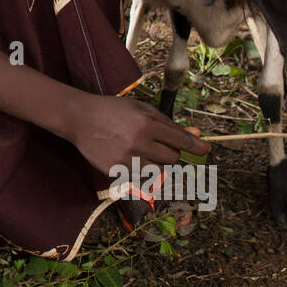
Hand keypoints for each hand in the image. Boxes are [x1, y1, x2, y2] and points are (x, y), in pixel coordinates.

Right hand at [65, 92, 209, 183]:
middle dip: (171, 153)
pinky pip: (140, 176)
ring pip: (158, 171)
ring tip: (143, 150)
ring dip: (157, 163)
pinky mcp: (116, 171)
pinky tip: (128, 155)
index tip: (206, 150)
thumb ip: (168, 123)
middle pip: (172, 158)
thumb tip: (195, 134)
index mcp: (147, 124)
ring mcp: (127, 159)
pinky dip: (141, 169)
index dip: (197, 147)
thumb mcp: (142, 109)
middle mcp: (139, 142)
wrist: (80, 118)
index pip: (181, 140)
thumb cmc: (114, 110)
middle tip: (159, 144)